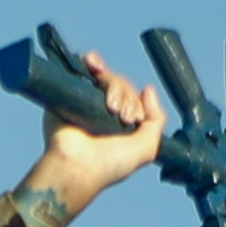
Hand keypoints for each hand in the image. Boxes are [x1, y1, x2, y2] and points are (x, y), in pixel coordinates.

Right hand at [17, 50, 166, 222]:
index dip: (137, 104)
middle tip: (122, 117)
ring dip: (114, 86)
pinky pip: (83, 66)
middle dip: (127, 97)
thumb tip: (149, 89)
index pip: (134, 99)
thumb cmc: (110, 164)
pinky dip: (93, 60)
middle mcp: (102, 111)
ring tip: (110, 106)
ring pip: (107, 76)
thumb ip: (156, 122)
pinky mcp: (69, 90)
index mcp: (120, 124)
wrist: (78, 166)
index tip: (132, 120)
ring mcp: (85, 99)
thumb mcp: (146, 148)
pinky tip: (96, 65)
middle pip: (122, 86)